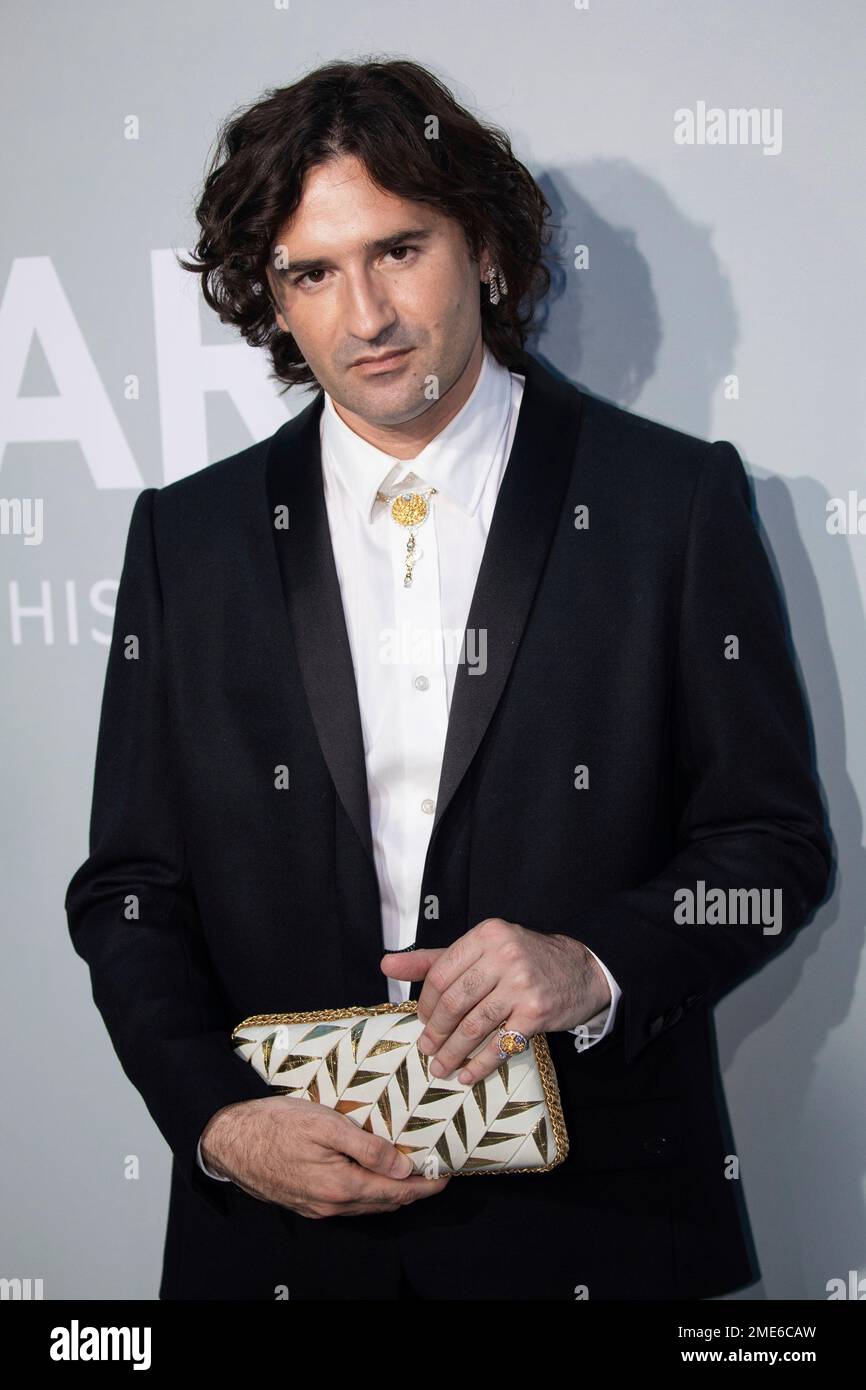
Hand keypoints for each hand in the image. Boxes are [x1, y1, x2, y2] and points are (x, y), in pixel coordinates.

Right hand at [199, 1096, 449, 1217]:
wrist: (230, 1140)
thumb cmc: (276, 1125)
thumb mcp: (326, 1125)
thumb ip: (367, 1147)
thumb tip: (403, 1168)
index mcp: (341, 1186)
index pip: (396, 1192)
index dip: (425, 1186)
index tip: (446, 1176)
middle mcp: (332, 1205)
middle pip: (384, 1203)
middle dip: (413, 1191)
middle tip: (434, 1174)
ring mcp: (317, 1208)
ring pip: (366, 1206)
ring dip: (391, 1193)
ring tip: (410, 1175)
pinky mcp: (305, 1202)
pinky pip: (348, 1204)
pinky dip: (368, 1193)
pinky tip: (372, 1177)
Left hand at [380, 918, 610, 1086]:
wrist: (582, 969)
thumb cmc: (524, 960)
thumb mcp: (482, 950)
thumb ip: (434, 959)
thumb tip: (387, 964)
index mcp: (486, 935)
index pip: (441, 973)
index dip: (425, 1002)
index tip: (422, 1020)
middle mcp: (504, 954)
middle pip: (454, 1001)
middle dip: (435, 1031)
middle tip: (427, 1049)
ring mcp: (522, 983)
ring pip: (474, 1025)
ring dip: (453, 1052)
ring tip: (441, 1067)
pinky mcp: (538, 1011)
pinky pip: (500, 1044)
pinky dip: (480, 1064)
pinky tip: (467, 1075)